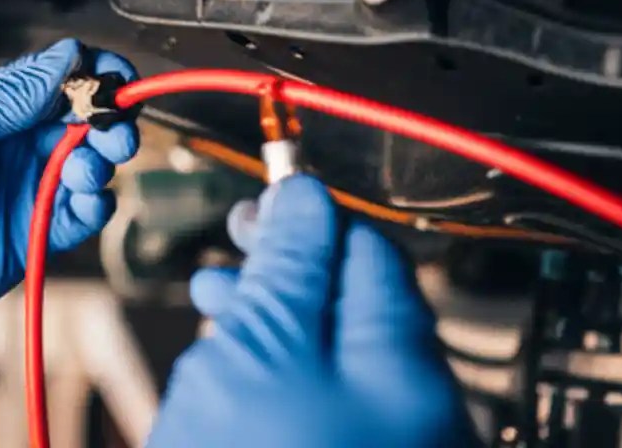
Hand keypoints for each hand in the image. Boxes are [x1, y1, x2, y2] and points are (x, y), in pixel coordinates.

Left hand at [0, 39, 138, 383]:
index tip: (115, 76)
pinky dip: (95, 204)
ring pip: (86, 164)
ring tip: (86, 172)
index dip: (89, 72)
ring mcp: (18, 192)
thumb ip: (4, 95)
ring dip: (101, 161)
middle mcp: (4, 147)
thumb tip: (63, 58)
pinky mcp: (30, 236)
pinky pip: (79, 213)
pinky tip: (86, 202)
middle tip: (113, 129)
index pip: (48, 77)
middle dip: (106, 118)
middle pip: (78, 119)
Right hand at [148, 176, 476, 447]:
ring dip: (269, 317)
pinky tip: (228, 376)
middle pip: (350, 304)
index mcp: (403, 368)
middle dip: (284, 267)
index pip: (365, 253)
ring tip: (213, 303)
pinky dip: (273, 377)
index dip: (309, 214)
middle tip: (230, 248)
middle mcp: (407, 410)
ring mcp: (377, 442)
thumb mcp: (262, 354)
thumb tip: (304, 198)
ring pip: (327, 357)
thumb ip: (288, 271)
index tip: (262, 199)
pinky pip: (317, 407)